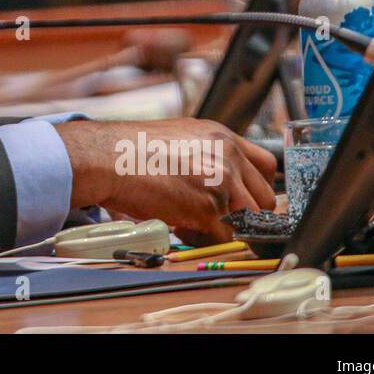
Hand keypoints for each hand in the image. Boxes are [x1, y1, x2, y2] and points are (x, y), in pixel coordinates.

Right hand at [55, 118, 276, 240]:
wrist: (108, 157)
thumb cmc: (130, 150)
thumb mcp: (178, 137)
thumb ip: (205, 154)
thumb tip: (215, 181)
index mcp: (221, 136)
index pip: (265, 165)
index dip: (256, 187)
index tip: (245, 199)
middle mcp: (228, 155)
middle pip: (265, 197)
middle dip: (245, 212)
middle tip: (219, 217)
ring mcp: (222, 180)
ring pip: (248, 220)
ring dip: (226, 227)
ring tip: (194, 222)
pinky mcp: (209, 207)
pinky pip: (224, 236)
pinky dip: (206, 238)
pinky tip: (181, 227)